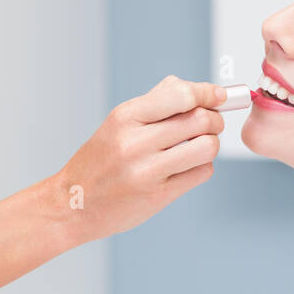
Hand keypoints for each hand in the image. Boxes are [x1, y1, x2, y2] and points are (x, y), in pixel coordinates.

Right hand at [51, 75, 226, 243]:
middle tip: (210, 124)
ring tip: (197, 146)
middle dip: (214, 120)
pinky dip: (202, 167)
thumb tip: (200, 90)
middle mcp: (135, 142)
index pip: (182, 95)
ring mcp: (147, 171)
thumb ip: (157, 102)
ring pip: (207, 147)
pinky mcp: (159, 196)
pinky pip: (201, 173)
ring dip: (210, 144)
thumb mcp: (118, 122)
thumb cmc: (100, 160)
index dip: (208, 93)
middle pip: (201, 120)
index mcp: (125, 117)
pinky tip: (186, 166)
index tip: (219, 96)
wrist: (74, 203)